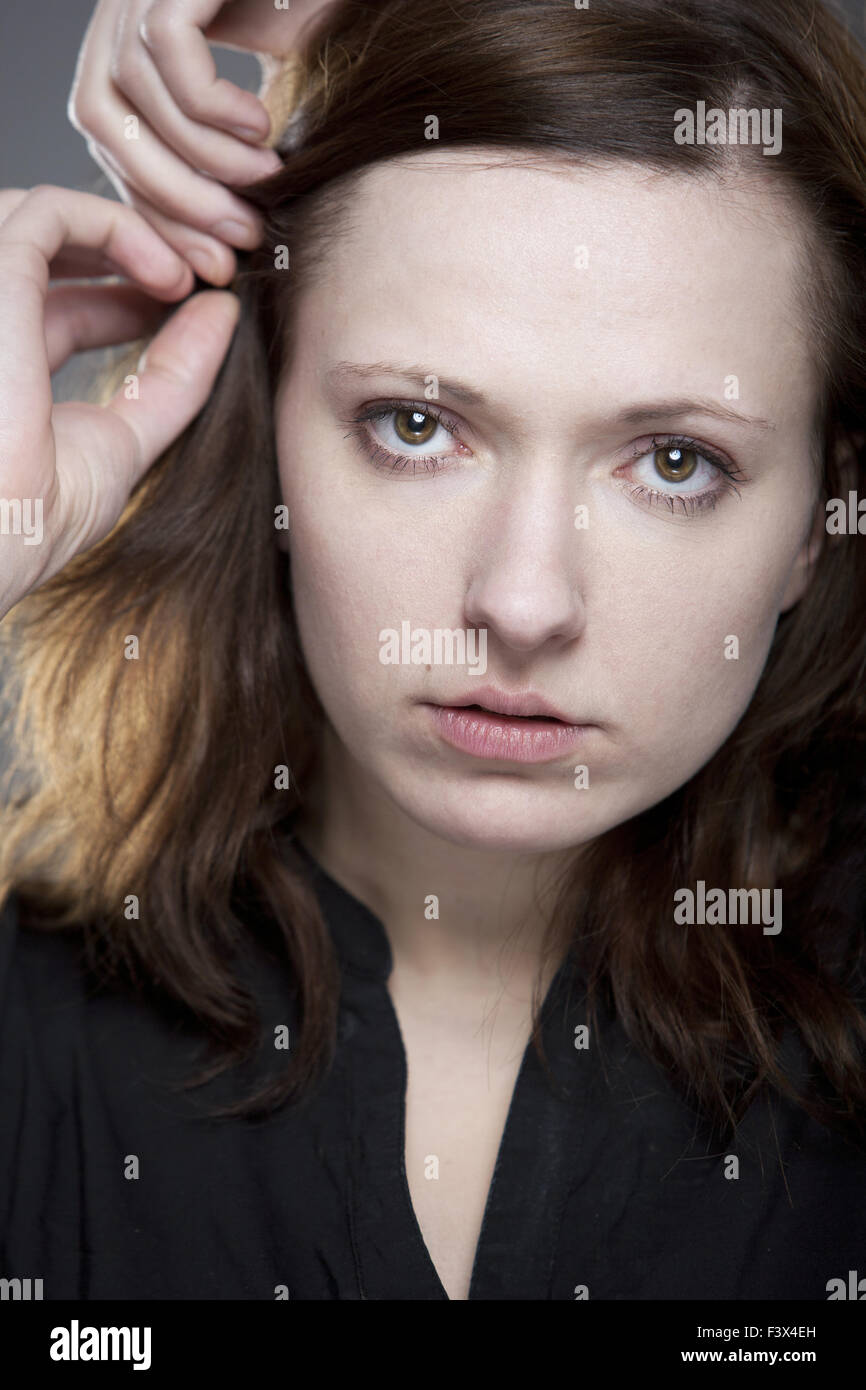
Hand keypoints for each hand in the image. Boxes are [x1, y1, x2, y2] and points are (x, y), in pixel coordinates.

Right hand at [0, 185, 239, 620]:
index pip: (61, 301)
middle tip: (210, 273)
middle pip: (53, 249)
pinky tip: (169, 271)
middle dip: (140, 250)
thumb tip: (224, 314)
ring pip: (49, 216)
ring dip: (135, 230)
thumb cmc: (32, 523)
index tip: (199, 301)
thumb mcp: (122, 441)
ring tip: (194, 272)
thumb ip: (172, 379)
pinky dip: (116, 224)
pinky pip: (47, 213)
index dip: (134, 291)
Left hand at [68, 0, 336, 284]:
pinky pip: (169, 53)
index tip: (207, 263)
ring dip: (204, 160)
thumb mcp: (263, 113)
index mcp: (130, 54)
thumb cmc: (321, 30)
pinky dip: (212, 106)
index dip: (153, 212)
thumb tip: (217, 253)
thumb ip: (227, 164)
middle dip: (171, 199)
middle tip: (240, 236)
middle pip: (104, 124)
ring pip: (133, 96)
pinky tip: (260, 122)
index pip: (111, 144)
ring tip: (265, 180)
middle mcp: (119, 14)